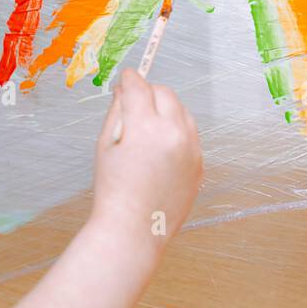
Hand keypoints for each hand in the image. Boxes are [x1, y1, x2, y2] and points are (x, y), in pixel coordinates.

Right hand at [90, 68, 202, 254]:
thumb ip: (117, 112)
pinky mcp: (199, 164)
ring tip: (147, 126)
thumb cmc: (113, 190)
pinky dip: (177, 131)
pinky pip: (190, 134)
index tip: (126, 77)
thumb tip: (125, 89)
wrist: (134, 230)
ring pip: (182, 111)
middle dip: (149, 92)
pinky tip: (159, 147)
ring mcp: (191, 150)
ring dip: (166, 109)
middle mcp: (174, 134)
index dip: (130, 79)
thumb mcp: (106, 146)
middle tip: (134, 102)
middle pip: (165, 93)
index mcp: (146, 128)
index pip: (139, 87)